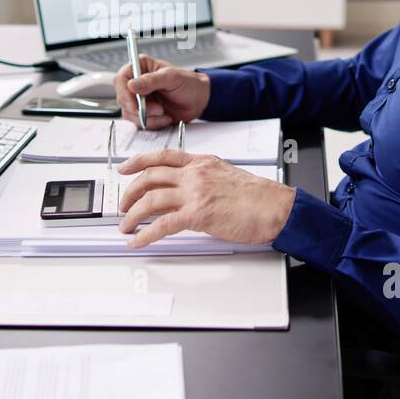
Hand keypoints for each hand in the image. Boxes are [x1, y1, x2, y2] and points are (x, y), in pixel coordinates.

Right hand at [113, 55, 210, 129]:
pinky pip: (139, 123)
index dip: (124, 92)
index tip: (134, 102)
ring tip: (164, 113)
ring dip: (148, 118)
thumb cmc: (188, 83)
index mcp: (140, 68)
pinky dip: (152, 124)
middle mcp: (136, 84)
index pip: (121, 79)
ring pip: (129, 114)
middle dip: (139, 108)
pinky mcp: (144, 113)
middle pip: (122, 99)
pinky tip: (165, 118)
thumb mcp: (172, 77)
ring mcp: (138, 100)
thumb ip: (151, 80)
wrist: (199, 100)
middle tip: (158, 109)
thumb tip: (132, 85)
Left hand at [115, 148, 296, 249]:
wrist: (276, 207)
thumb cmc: (259, 197)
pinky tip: (138, 241)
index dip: (138, 161)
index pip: (163, 156)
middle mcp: (195, 174)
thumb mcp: (225, 177)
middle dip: (130, 192)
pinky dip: (145, 235)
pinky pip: (161, 225)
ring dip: (132, 215)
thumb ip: (202, 181)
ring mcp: (195, 193)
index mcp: (202, 163)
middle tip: (123, 205)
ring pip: (150, 199)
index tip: (125, 168)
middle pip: (149, 177)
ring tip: (126, 226)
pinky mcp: (198, 214)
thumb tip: (183, 194)